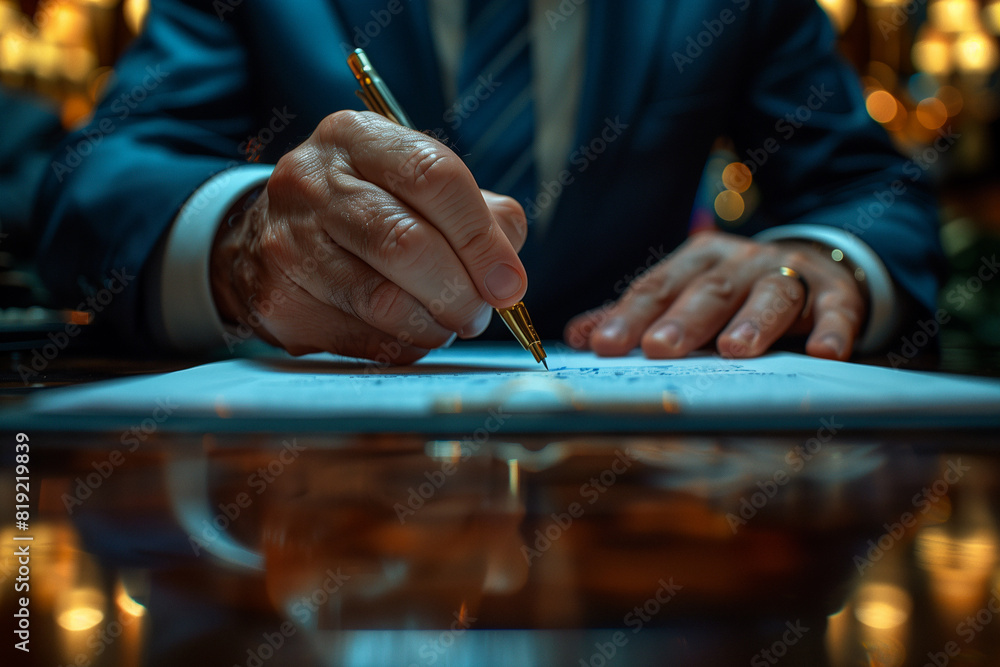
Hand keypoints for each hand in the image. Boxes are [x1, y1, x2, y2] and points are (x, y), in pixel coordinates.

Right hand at [210, 111, 527, 362]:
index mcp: (357, 137)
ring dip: (434, 325)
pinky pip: (362, 337)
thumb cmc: (367, 208)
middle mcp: (313, 181)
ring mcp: (289, 241)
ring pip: (385, 301)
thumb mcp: (417, 185)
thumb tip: (507, 273)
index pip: (433, 176)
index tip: (508, 283)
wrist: (270, 237)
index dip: (480, 237)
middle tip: (479, 312)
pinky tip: (405, 331)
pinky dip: (401, 344)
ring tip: (447, 323)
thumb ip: (478, 215)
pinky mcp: (281, 299)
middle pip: (408, 244)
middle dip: (461, 291)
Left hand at [564, 230, 866, 360]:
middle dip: (682, 320)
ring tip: (736, 349)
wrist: (812, 266)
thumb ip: (636, 316)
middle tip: (659, 349)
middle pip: (708, 290)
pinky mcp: (835, 291)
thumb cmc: (733, 292)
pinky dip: (833, 328)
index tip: (603, 345)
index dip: (630, 315)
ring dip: (753, 321)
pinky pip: (837, 308)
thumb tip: (577, 336)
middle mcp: (740, 262)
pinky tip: (824, 353)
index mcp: (697, 261)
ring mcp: (789, 273)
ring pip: (770, 294)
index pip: (658, 287)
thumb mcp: (685, 294)